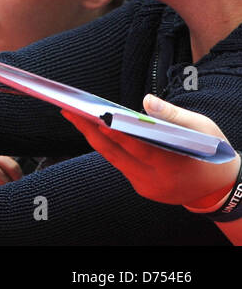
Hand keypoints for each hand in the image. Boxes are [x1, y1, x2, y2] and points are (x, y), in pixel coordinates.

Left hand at [62, 95, 237, 208]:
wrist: (219, 188)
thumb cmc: (211, 152)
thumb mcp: (202, 129)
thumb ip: (173, 115)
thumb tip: (146, 101)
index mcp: (172, 167)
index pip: (141, 150)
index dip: (119, 136)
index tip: (100, 121)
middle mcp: (155, 181)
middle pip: (117, 155)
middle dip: (91, 132)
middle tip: (69, 111)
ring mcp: (146, 187)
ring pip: (114, 159)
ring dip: (94, 137)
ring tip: (74, 116)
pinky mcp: (141, 187)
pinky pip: (120, 164)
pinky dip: (108, 147)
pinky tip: (93, 130)